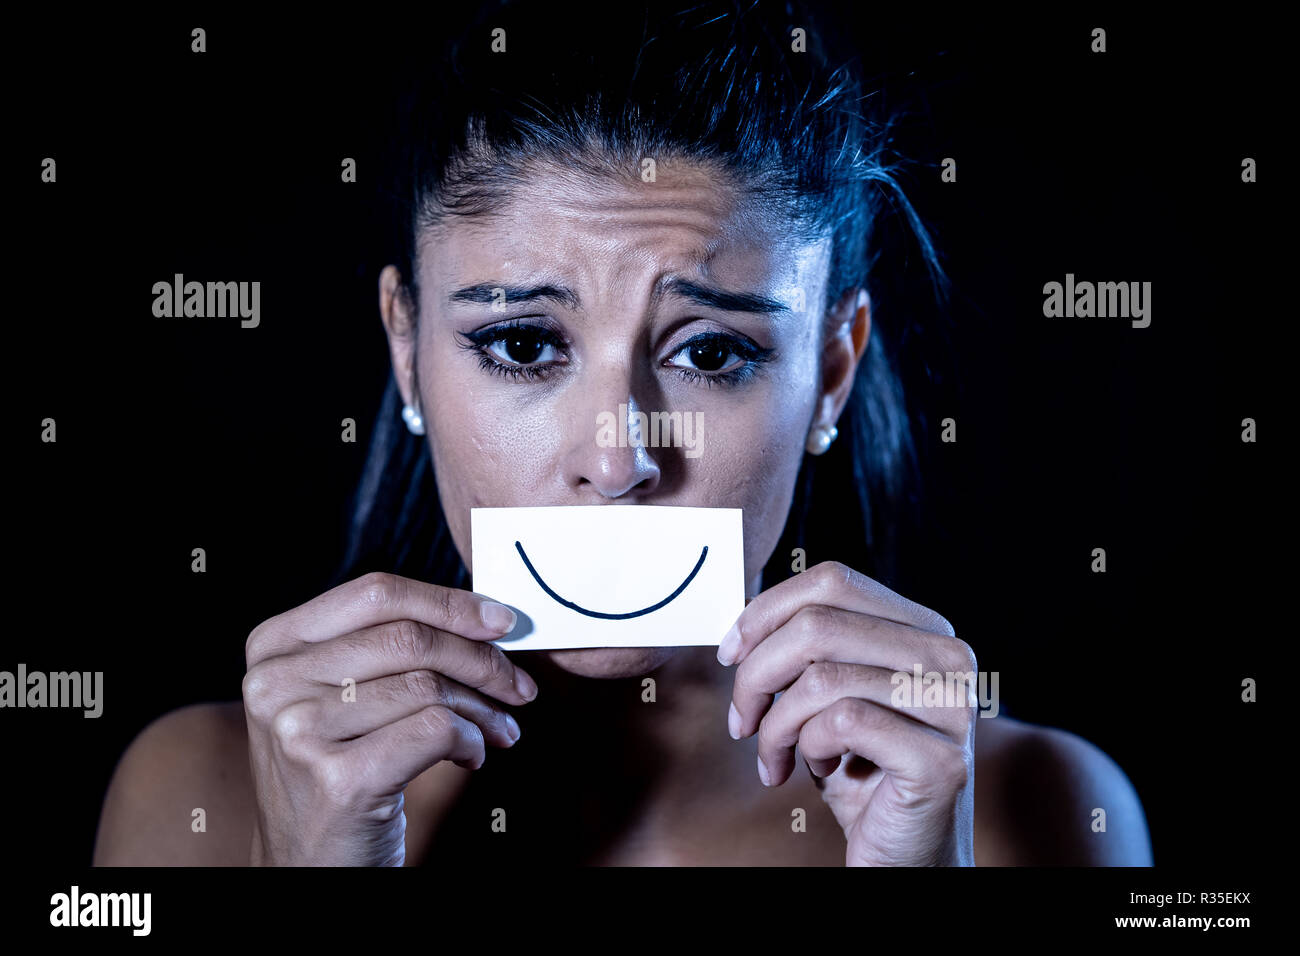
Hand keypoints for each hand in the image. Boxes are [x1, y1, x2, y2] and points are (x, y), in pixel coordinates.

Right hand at [242, 571, 536, 865]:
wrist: (307, 869)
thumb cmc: (339, 772)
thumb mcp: (339, 698)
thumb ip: (387, 647)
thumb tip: (487, 617)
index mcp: (274, 646)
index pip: (377, 594)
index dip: (449, 603)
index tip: (502, 621)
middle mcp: (275, 683)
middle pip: (410, 638)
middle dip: (482, 659)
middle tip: (520, 687)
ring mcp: (301, 730)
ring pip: (429, 685)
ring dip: (483, 708)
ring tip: (499, 729)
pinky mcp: (339, 777)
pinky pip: (437, 730)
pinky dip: (471, 740)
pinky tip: (471, 757)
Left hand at [719, 561, 975, 865]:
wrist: (903, 856)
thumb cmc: (858, 772)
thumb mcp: (826, 696)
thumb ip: (805, 649)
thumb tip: (743, 623)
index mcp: (925, 629)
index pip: (833, 581)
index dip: (766, 612)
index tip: (729, 654)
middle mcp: (949, 658)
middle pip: (818, 625)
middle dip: (757, 674)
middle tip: (741, 719)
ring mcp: (951, 706)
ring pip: (821, 678)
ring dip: (776, 725)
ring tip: (775, 755)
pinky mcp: (940, 759)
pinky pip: (840, 723)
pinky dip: (807, 748)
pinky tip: (818, 770)